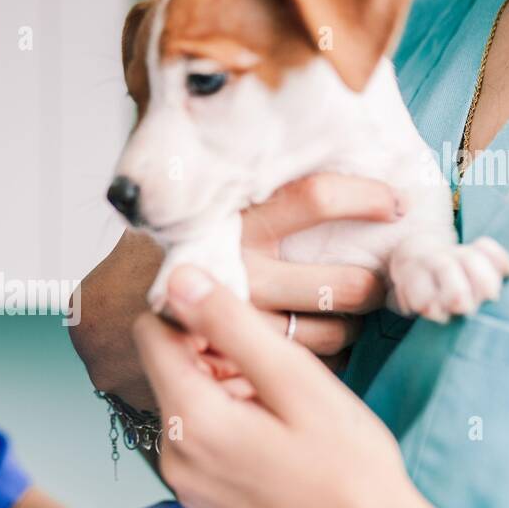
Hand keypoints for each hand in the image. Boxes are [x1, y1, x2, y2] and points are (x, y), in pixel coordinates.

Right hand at [69, 174, 398, 409]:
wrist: (113, 318)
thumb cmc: (169, 255)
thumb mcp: (198, 210)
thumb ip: (245, 188)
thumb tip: (322, 141)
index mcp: (234, 223)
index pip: (312, 198)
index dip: (363, 197)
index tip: (395, 203)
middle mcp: (243, 273)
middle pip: (342, 283)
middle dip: (372, 283)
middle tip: (380, 278)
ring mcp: (246, 327)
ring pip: (336, 331)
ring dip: (353, 325)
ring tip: (347, 315)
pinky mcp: (247, 366)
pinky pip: (313, 366)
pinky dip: (328, 358)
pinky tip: (319, 346)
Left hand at [132, 264, 414, 507]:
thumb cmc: (350, 468)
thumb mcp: (296, 382)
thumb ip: (232, 326)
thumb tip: (178, 279)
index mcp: (188, 421)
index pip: (151, 333)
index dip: (191, 310)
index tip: (241, 313)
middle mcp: (171, 455)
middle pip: (169, 368)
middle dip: (212, 350)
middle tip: (276, 362)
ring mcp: (185, 482)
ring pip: (187, 401)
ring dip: (226, 384)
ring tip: (285, 400)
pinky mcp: (202, 498)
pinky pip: (199, 436)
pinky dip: (229, 418)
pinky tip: (278, 428)